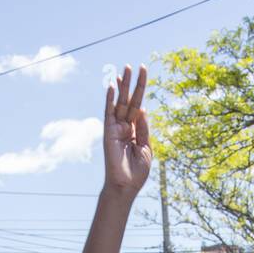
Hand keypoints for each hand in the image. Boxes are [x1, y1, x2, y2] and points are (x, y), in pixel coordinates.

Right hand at [103, 65, 151, 197]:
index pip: (138, 106)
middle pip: (130, 100)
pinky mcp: (108, 132)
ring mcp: (116, 128)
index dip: (141, 91)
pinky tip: (112, 86)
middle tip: (136, 66)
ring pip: (120, 103)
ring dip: (123, 86)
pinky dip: (110, 99)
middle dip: (133, 84)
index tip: (143, 74)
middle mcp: (125, 126)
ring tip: (126, 69)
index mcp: (135, 130)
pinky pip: (109, 112)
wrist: (125, 186)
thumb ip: (143, 128)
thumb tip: (141, 108)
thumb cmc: (136, 171)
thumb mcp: (145, 147)